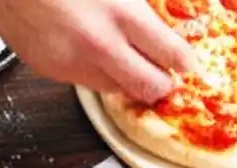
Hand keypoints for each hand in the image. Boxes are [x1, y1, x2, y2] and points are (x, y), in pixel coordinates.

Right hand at [0, 0, 192, 102]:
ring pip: (116, 89)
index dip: (184, 60)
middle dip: (161, 84)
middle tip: (164, 75)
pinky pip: (84, 80)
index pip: (171, 53)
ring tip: (123, 57)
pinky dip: (93, 70)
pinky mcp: (51, 70)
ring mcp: (73, 62)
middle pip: (149, 87)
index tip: (186, 61)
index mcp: (120, 14)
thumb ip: (137, 6)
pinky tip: (87, 48)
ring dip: (125, 78)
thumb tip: (160, 22)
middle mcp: (99, 45)